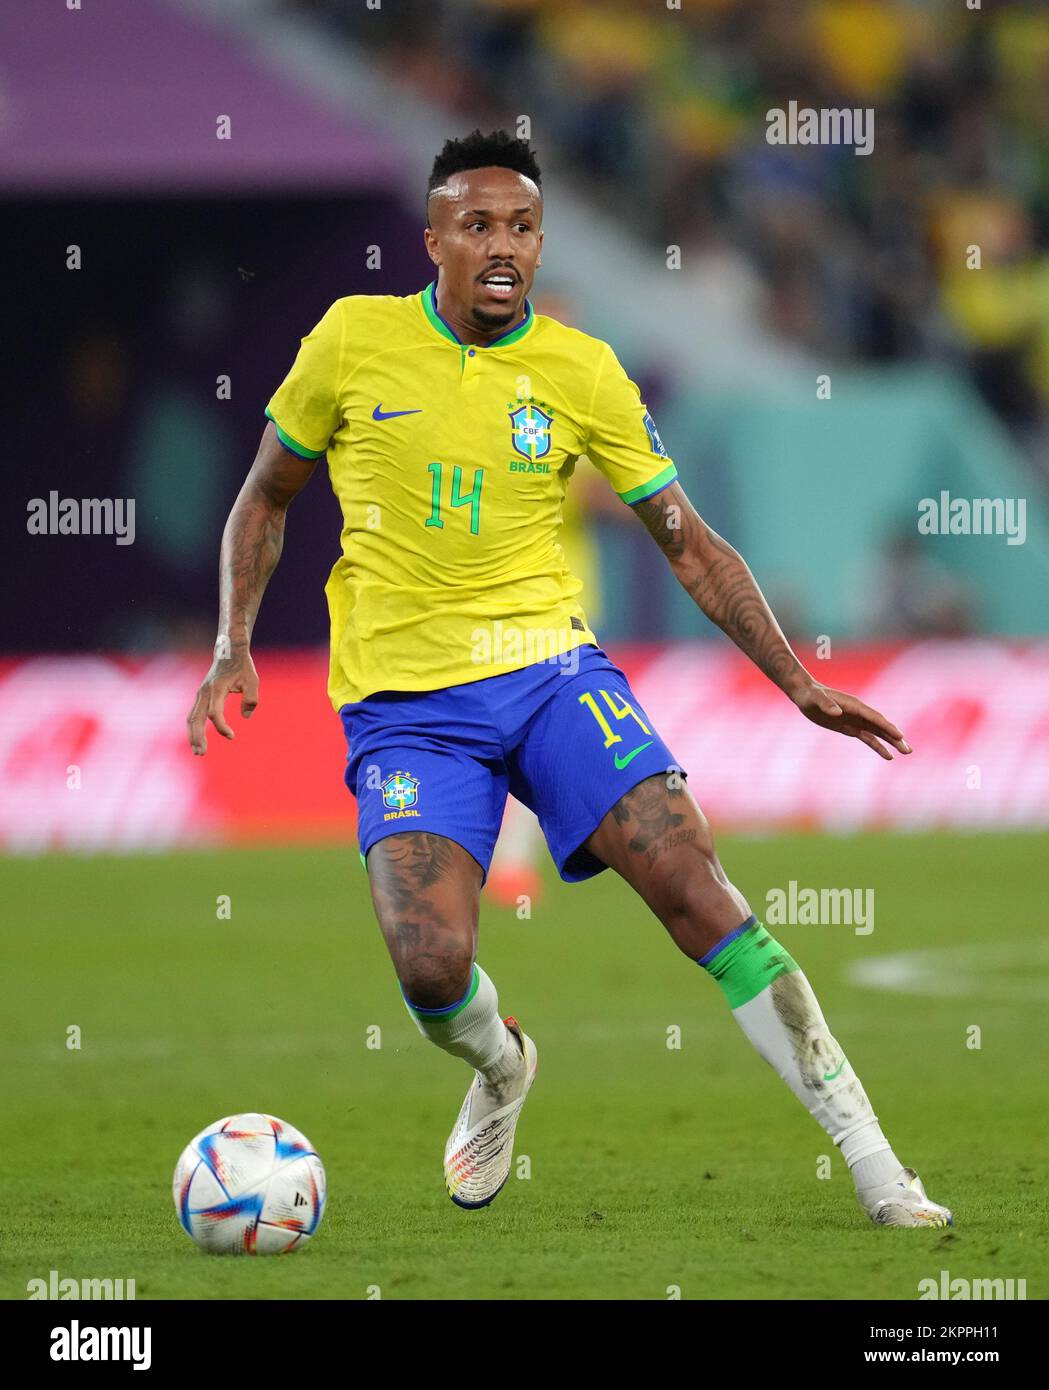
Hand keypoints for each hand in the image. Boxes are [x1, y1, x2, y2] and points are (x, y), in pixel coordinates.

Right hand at [186, 646, 258, 755]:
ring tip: (198, 751)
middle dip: (197, 737)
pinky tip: (197, 740)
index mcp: (217, 688)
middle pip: (196, 718)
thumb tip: (246, 717)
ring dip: (193, 735)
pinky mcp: (201, 696)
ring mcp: (200, 694)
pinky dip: (193, 728)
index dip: (221, 726)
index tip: (232, 736)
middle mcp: (205, 692)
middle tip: (202, 753)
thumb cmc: (242, 666)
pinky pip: (193, 714)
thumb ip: (251, 698)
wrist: (229, 651)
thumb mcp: (253, 680)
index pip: (214, 713)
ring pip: (191, 717)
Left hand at [790, 681, 911, 760]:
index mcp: (855, 705)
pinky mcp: (851, 728)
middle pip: (881, 726)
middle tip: (908, 750)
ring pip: (878, 733)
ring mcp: (857, 720)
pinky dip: (879, 746)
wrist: (805, 695)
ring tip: (906, 752)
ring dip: (892, 742)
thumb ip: (826, 704)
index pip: (874, 718)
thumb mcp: (815, 699)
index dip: (887, 727)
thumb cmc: (810, 695)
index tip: (899, 736)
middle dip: (895, 738)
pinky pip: (868, 738)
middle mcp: (859, 713)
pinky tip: (889, 756)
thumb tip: (837, 712)